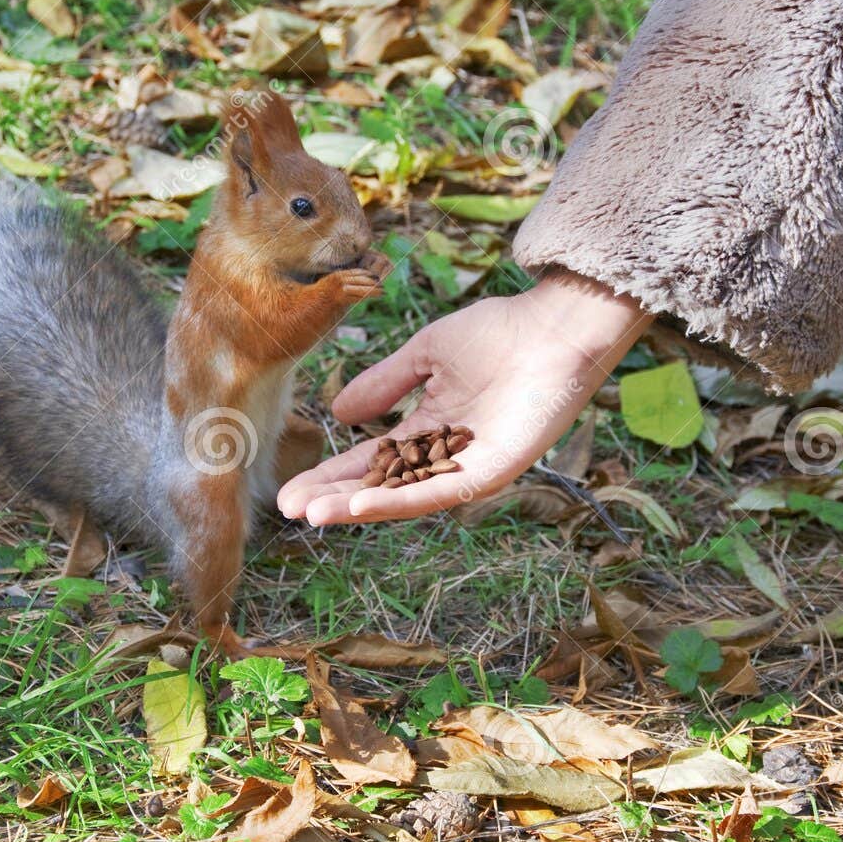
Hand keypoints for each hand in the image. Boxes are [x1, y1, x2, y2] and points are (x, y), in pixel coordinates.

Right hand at [277, 269, 649, 524]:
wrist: (553, 326)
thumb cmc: (499, 333)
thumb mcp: (425, 355)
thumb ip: (385, 384)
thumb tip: (338, 413)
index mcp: (430, 429)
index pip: (372, 461)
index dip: (331, 475)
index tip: (290, 490)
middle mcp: (447, 456)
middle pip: (381, 486)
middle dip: (334, 498)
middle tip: (289, 510)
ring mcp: (469, 466)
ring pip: (405, 497)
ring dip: (358, 508)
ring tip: (314, 516)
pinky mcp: (493, 471)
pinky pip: (440, 493)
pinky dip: (399, 502)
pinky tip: (361, 506)